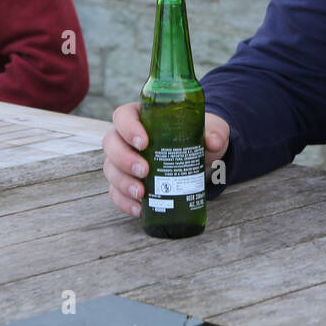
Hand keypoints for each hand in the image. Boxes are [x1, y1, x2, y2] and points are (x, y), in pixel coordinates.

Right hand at [103, 102, 229, 218]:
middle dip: (124, 159)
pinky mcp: (126, 181)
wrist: (200, 155)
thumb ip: (215, 131)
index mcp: (141, 116)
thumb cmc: (198, 135)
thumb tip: (213, 142)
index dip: (128, 128)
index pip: (123, 116)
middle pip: (111, 143)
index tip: (144, 142)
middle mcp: (126, 137)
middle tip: (145, 170)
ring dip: (123, 182)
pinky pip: (116, 192)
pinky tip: (138, 208)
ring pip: (111, 168)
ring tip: (141, 194)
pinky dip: (124, 201)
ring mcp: (123, 160)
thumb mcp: (210, 129)